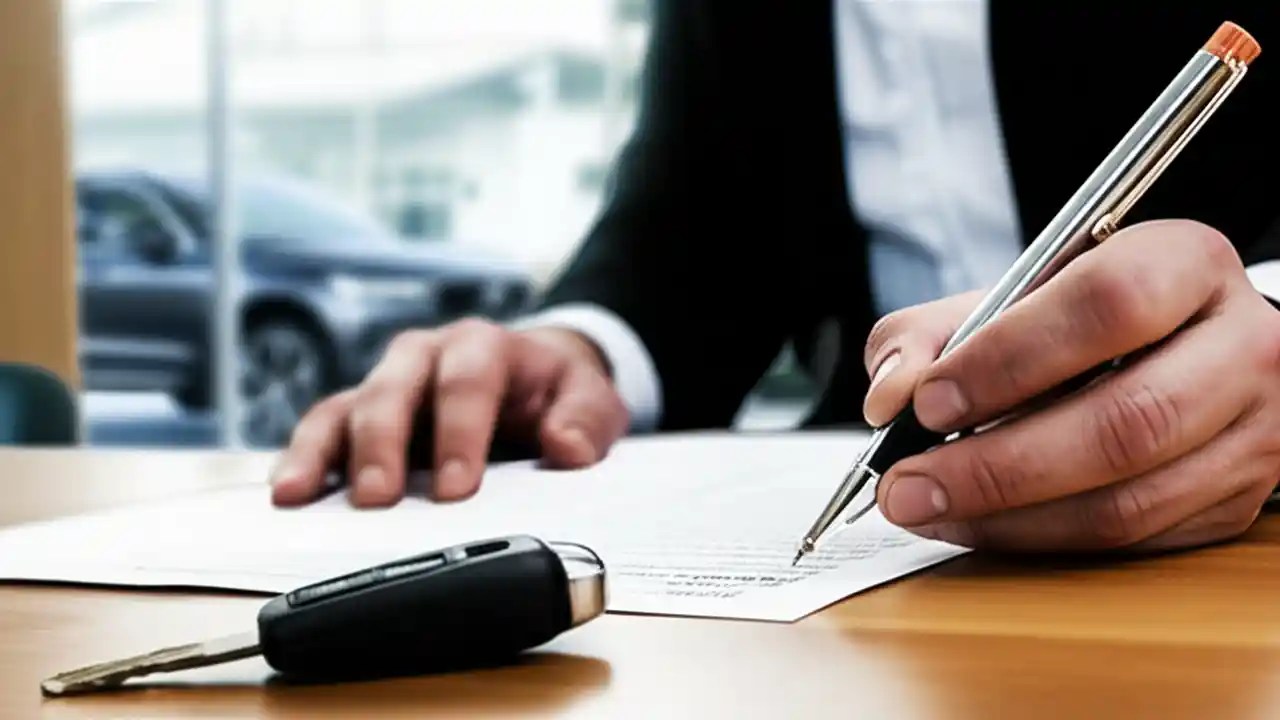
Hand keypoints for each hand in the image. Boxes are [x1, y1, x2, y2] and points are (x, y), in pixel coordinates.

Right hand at [269, 319, 628, 506]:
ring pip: (346, 406)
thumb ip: (586, 419)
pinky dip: (302, 458)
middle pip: (393, 389)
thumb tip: (567, 447)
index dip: (460, 432)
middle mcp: (426, 356)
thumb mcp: (590, 399)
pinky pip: (324, 428)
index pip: (468, 381)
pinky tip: (287, 493)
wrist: (533, 378)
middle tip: (379, 497)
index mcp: (484, 347)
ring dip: (322, 450)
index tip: (460, 488)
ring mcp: (388, 383)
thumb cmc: (555, 391)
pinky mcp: (362, 413)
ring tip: (299, 494)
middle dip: (383, 443)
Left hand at [862, 219, 1279, 552]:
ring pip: (1128, 500)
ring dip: (1006, 517)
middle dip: (995, 465)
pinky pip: (1132, 540)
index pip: (1108, 304)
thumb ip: (932, 331)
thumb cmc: (1084, 320)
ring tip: (926, 508)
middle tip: (907, 482)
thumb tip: (890, 396)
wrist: (1180, 351)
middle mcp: (1241, 345)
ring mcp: (1254, 430)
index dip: (1011, 358)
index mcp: (1185, 264)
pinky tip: (977, 524)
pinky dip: (1039, 539)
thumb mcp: (1009, 296)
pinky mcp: (1238, 500)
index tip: (929, 401)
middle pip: (1126, 421)